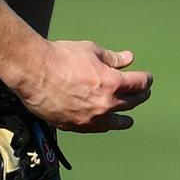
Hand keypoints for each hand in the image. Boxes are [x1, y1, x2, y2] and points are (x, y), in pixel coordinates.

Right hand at [8, 41, 152, 132]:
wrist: (33, 72)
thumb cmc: (60, 57)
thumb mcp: (90, 51)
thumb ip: (112, 58)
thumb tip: (128, 59)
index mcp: (113, 83)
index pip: (139, 83)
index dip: (145, 80)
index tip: (147, 79)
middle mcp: (106, 104)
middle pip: (131, 103)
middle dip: (139, 97)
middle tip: (143, 94)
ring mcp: (91, 118)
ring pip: (115, 122)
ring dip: (125, 119)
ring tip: (129, 120)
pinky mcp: (75, 125)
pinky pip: (96, 128)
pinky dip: (104, 125)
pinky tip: (106, 124)